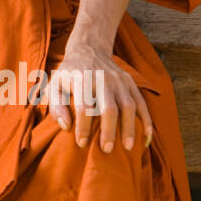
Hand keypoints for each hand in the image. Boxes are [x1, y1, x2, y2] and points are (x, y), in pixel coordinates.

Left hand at [47, 35, 152, 153]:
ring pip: (128, 106)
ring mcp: (119, 80)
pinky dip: (146, 120)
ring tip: (127, 148)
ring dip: (129, 128)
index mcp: (81, 78)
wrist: (89, 50)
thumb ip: (56, 105)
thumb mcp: (54, 84)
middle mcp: (102, 78)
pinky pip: (141, 102)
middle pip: (109, 107)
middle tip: (106, 150)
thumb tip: (66, 126)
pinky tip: (146, 136)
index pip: (83, 106)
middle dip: (109, 131)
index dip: (83, 127)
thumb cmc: (69, 74)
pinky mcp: (130, 82)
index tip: (82, 143)